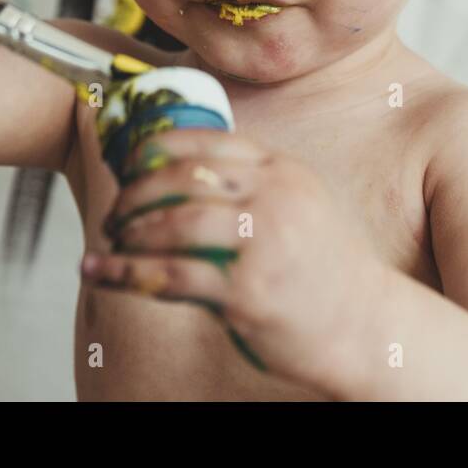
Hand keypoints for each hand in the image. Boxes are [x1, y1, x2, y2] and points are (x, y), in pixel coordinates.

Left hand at [81, 127, 388, 392]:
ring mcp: (261, 244)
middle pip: (181, 177)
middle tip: (115, 208)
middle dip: (133, 191)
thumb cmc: (324, 268)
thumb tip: (183, 169)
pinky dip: (123, 273)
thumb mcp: (300, 204)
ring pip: (171, 223)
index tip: (128, 160)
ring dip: (128, 231)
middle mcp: (274, 198)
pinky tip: (100, 273)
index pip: (206, 141)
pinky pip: (168, 275)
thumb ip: (254, 183)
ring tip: (113, 239)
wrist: (367, 326)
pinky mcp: (246, 292)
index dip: (155, 146)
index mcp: (283, 171)